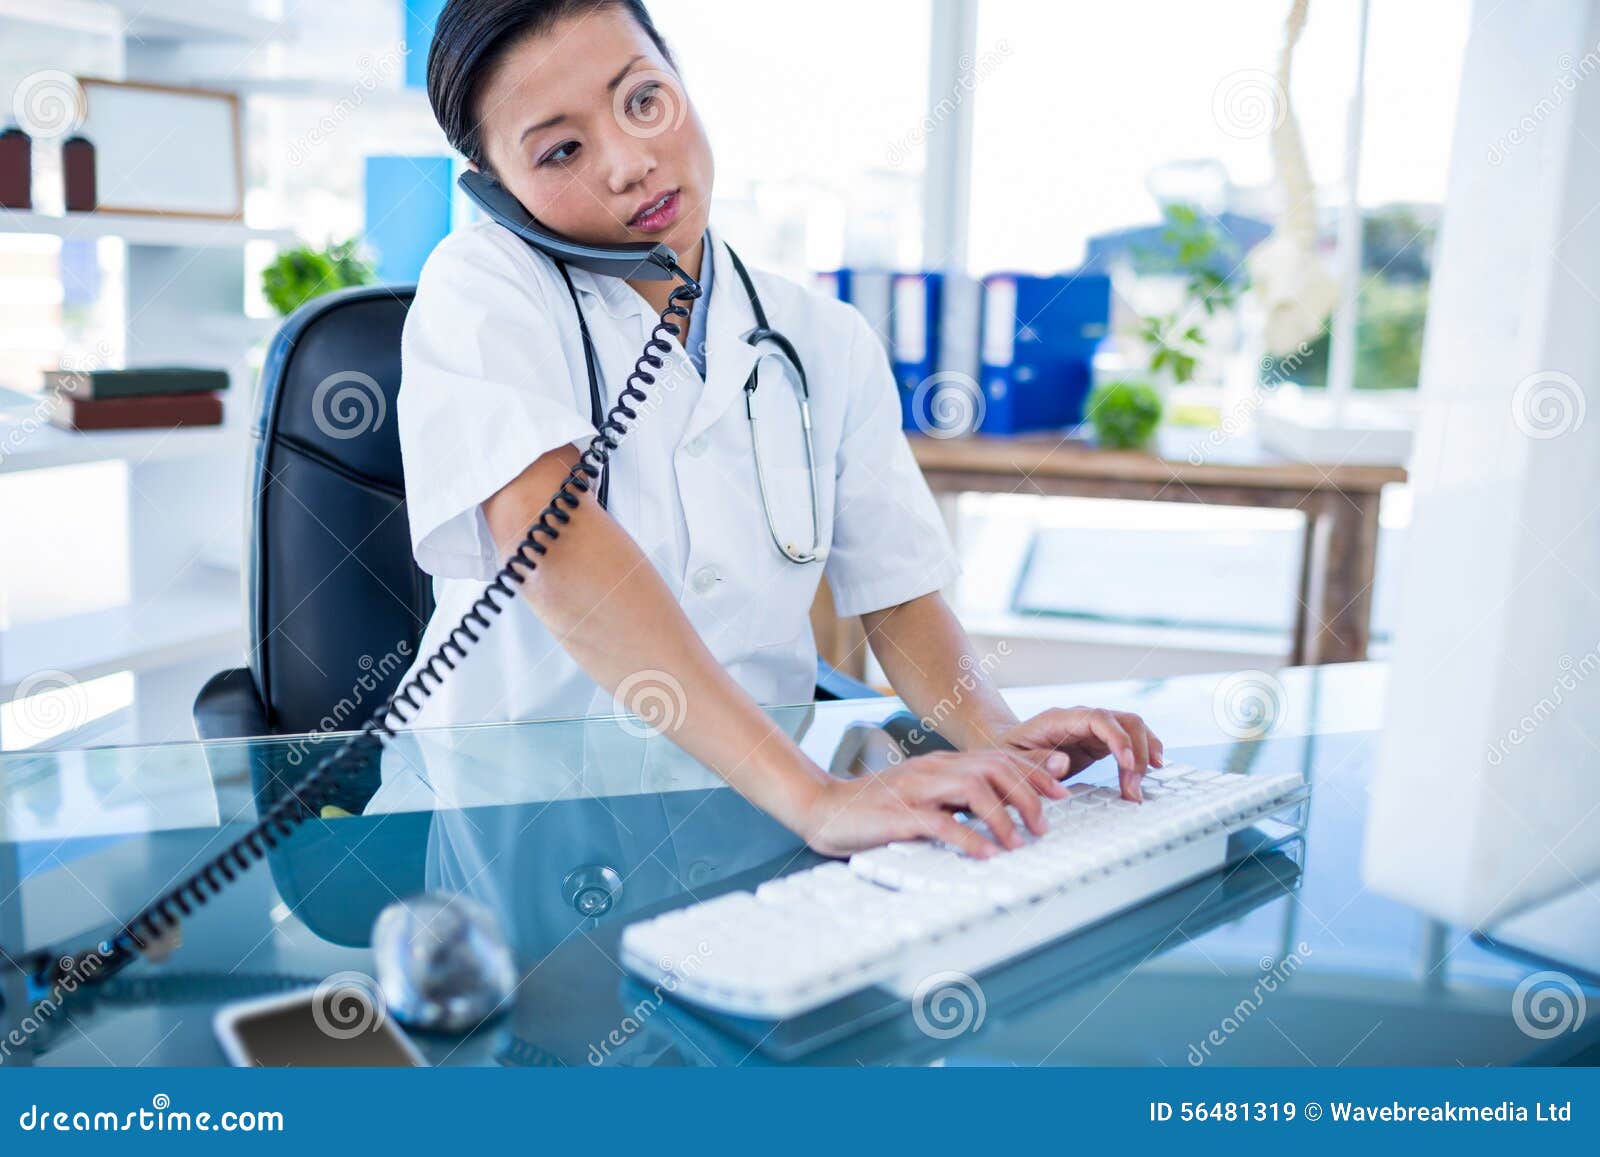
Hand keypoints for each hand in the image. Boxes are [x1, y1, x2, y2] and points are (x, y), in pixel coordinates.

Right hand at [795, 749, 1067, 858]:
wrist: (824, 807)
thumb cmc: (876, 808)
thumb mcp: (924, 796)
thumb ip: (959, 797)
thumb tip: (1001, 808)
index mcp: (943, 764)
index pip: (999, 757)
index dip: (1036, 770)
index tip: (1063, 787)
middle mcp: (935, 769)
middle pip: (995, 768)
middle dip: (1029, 794)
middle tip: (1045, 824)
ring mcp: (917, 788)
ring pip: (974, 789)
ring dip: (1004, 816)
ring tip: (1020, 842)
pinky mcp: (899, 813)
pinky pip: (941, 823)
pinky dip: (969, 839)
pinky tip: (986, 854)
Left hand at [993, 707, 1163, 800]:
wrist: (1002, 747)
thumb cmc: (1004, 751)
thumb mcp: (1009, 759)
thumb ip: (1034, 761)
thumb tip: (1064, 762)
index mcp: (1060, 719)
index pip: (1099, 718)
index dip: (1118, 738)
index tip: (1127, 764)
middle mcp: (1082, 720)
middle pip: (1125, 721)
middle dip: (1137, 753)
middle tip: (1132, 789)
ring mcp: (1093, 730)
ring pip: (1133, 729)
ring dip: (1144, 755)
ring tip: (1139, 787)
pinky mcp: (1099, 744)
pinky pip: (1130, 743)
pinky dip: (1143, 755)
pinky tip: (1149, 771)